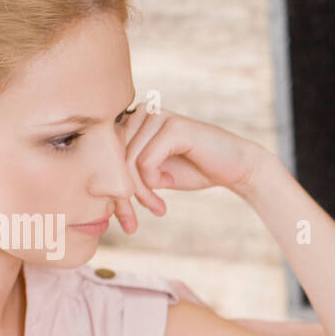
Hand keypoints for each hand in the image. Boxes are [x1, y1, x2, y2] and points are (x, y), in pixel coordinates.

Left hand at [115, 105, 266, 232]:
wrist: (237, 167)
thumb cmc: (196, 170)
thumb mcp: (155, 175)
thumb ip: (129, 174)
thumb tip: (97, 192)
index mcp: (135, 121)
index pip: (106, 154)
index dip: (111, 189)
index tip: (123, 219)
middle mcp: (143, 112)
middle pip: (113, 158)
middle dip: (121, 196)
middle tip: (133, 222)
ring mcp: (158, 116)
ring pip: (127, 162)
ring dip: (140, 194)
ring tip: (157, 209)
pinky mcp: (173, 126)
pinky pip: (145, 162)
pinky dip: (152, 185)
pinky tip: (166, 194)